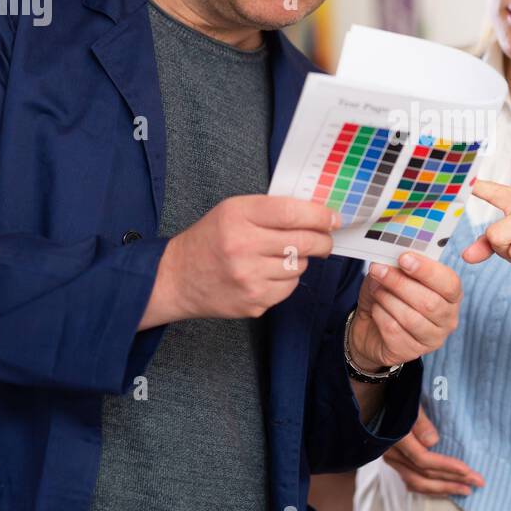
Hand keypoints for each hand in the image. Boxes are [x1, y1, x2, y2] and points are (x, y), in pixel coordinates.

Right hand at [141, 195, 337, 327]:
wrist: (177, 278)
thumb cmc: (210, 239)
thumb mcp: (232, 210)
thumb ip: (270, 209)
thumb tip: (316, 213)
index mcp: (238, 216)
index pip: (292, 212)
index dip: (320, 215)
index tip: (333, 218)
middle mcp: (243, 246)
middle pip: (304, 241)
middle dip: (323, 240)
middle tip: (325, 239)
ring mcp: (248, 278)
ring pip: (300, 266)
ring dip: (300, 260)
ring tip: (281, 255)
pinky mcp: (253, 302)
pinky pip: (288, 288)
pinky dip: (287, 280)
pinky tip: (269, 273)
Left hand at [347, 251, 461, 370]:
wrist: (371, 328)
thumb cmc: (389, 297)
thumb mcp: (394, 275)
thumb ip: (397, 265)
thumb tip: (391, 258)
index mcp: (451, 295)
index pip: (449, 283)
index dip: (427, 270)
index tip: (404, 258)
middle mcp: (448, 318)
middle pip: (429, 302)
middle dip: (400, 283)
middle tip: (379, 270)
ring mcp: (433, 339)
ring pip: (411, 318)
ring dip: (387, 299)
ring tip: (376, 290)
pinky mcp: (413, 352)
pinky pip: (394, 330)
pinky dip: (380, 315)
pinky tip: (376, 309)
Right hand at [383, 406, 484, 495]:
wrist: (379, 401)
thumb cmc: (398, 398)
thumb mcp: (411, 404)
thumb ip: (421, 421)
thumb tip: (433, 441)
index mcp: (396, 439)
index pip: (424, 460)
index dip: (446, 466)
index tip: (468, 470)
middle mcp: (391, 454)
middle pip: (423, 476)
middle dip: (452, 481)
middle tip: (477, 482)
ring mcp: (391, 460)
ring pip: (417, 483)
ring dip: (443, 488)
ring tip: (465, 490)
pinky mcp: (395, 462)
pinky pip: (412, 481)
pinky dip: (430, 488)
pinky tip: (445, 489)